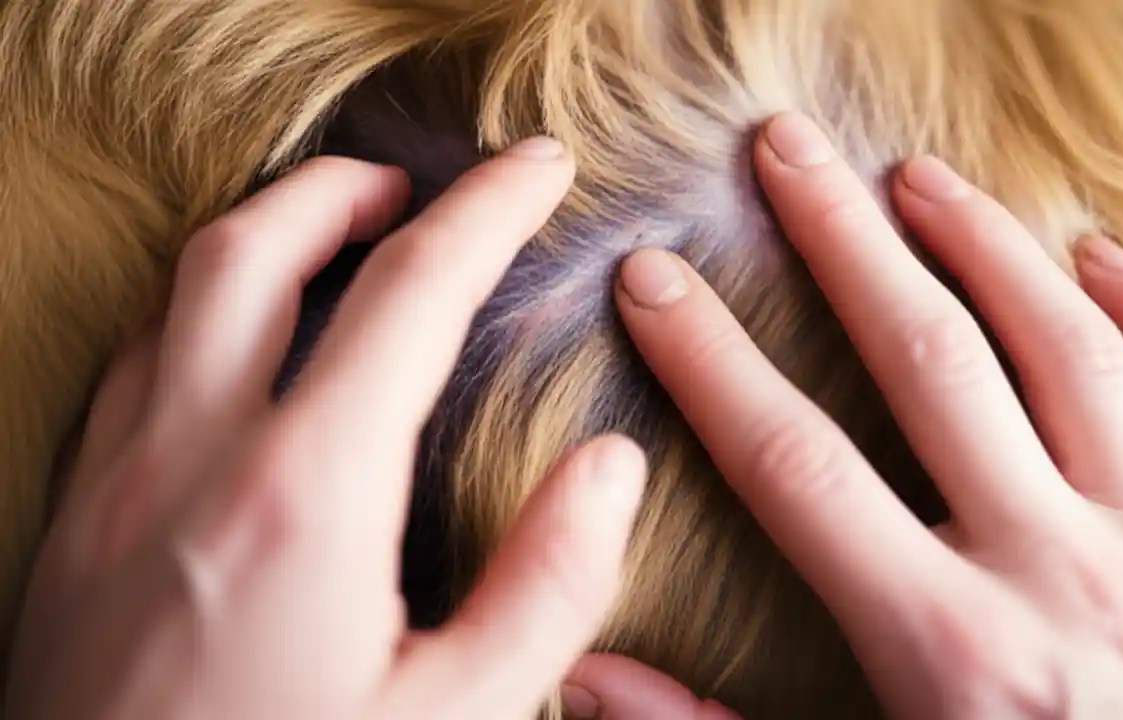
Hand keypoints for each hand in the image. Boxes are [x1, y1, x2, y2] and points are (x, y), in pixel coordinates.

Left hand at [6, 140, 647, 719]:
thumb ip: (549, 584)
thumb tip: (608, 466)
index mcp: (306, 492)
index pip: (413, 291)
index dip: (489, 210)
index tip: (539, 166)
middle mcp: (189, 458)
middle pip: (256, 248)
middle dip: (345, 190)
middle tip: (414, 188)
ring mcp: (109, 488)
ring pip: (176, 300)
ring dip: (263, 245)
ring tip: (333, 252)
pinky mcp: (67, 531)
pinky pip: (130, 372)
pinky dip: (196, 323)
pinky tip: (239, 367)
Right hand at [563, 113, 1122, 718]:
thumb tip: (582, 674)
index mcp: (947, 650)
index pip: (797, 467)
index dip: (712, 364)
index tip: (653, 281)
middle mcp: (1053, 576)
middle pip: (933, 366)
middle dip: (844, 246)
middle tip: (785, 149)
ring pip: (1071, 355)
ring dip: (987, 247)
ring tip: (916, 176)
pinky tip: (1093, 255)